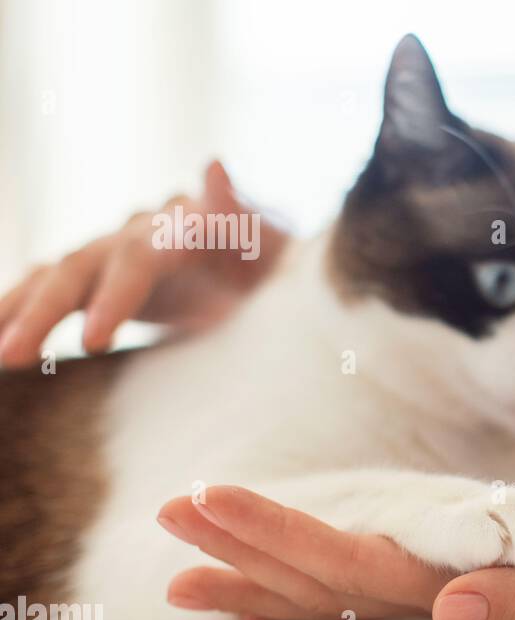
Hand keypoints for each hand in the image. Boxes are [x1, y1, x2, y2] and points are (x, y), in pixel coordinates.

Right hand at [0, 160, 288, 368]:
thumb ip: (241, 210)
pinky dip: (18, 313)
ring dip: (19, 312)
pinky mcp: (103, 282)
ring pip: (56, 279)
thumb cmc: (282, 261)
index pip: (136, 259)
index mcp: (181, 225)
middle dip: (45, 311)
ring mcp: (115, 255)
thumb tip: (213, 164)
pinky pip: (52, 294)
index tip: (94, 340)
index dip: (112, 296)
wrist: (278, 274)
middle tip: (14, 354)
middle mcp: (138, 234)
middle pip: (81, 267)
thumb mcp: (276, 241)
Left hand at [158, 468, 514, 619]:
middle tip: (168, 515)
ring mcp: (436, 571)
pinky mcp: (444, 546)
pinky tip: (265, 564)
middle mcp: (434, 588)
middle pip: (321, 574)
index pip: (350, 568)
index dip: (277, 542)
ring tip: (188, 543)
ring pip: (332, 571)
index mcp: (462, 588)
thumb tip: (453, 608)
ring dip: (259, 556)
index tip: (210, 508)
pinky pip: (362, 557)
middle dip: (244, 545)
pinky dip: (308, 559)